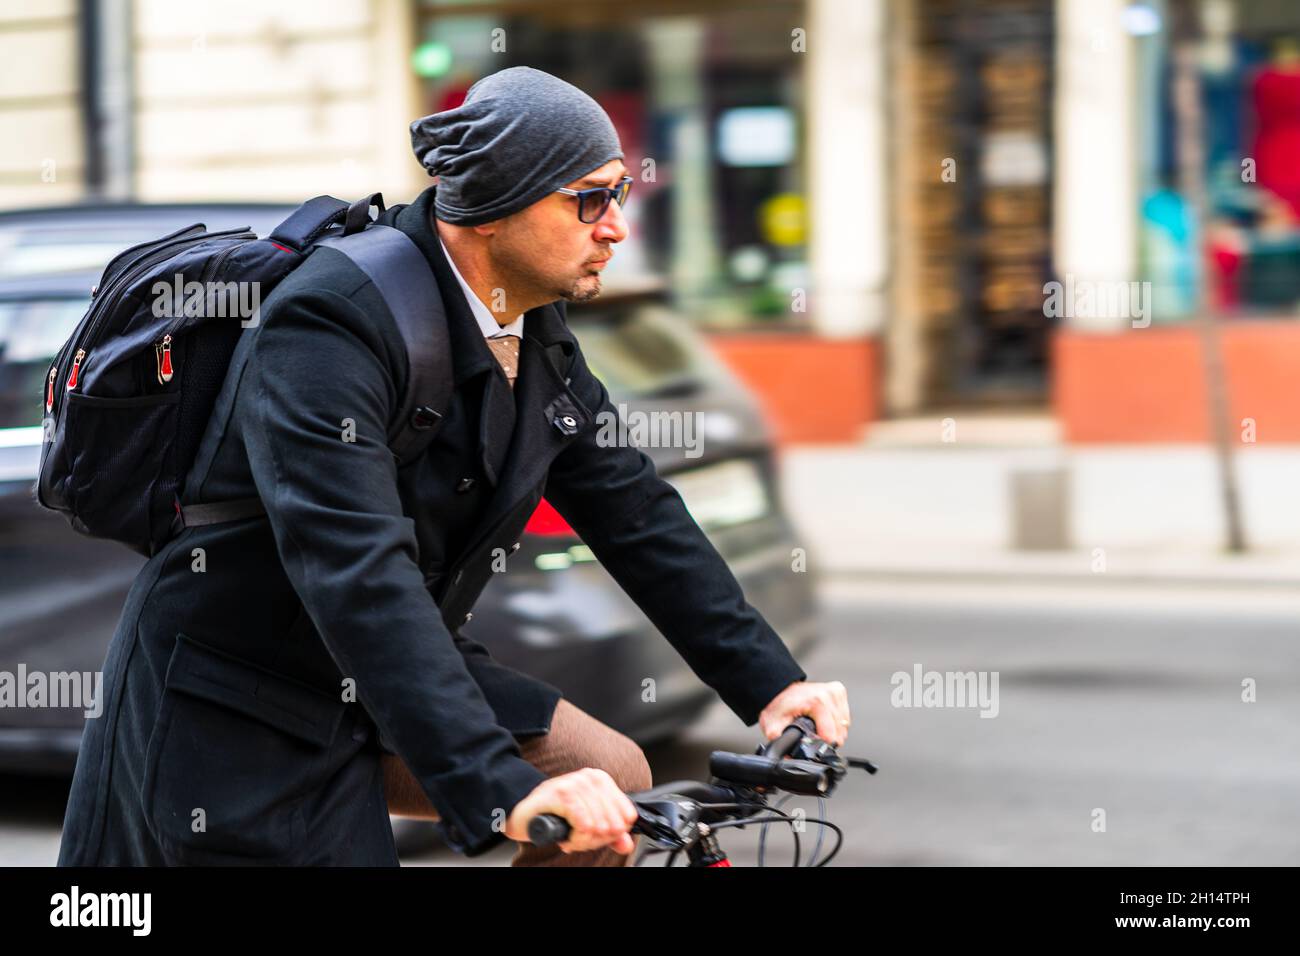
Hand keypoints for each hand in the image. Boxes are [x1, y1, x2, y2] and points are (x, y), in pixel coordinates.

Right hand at [504, 768, 638, 854]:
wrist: (523, 813)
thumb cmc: (554, 814)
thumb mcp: (587, 822)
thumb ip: (610, 832)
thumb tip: (627, 844)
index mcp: (601, 779)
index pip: (628, 815)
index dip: (613, 834)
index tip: (596, 836)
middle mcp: (590, 777)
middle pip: (614, 823)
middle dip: (597, 840)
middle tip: (580, 839)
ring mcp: (576, 783)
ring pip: (598, 826)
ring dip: (583, 841)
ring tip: (570, 837)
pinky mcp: (563, 794)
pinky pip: (584, 826)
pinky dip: (575, 839)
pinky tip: (565, 838)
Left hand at [758, 680, 850, 746]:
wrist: (780, 688)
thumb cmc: (779, 704)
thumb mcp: (774, 726)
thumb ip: (780, 744)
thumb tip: (789, 760)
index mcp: (817, 702)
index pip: (831, 736)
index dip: (820, 745)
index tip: (810, 742)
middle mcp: (829, 695)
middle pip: (839, 733)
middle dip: (826, 739)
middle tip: (812, 733)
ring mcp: (836, 692)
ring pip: (844, 726)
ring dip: (833, 731)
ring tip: (817, 725)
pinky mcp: (839, 692)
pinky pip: (844, 717)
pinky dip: (836, 722)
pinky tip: (823, 719)